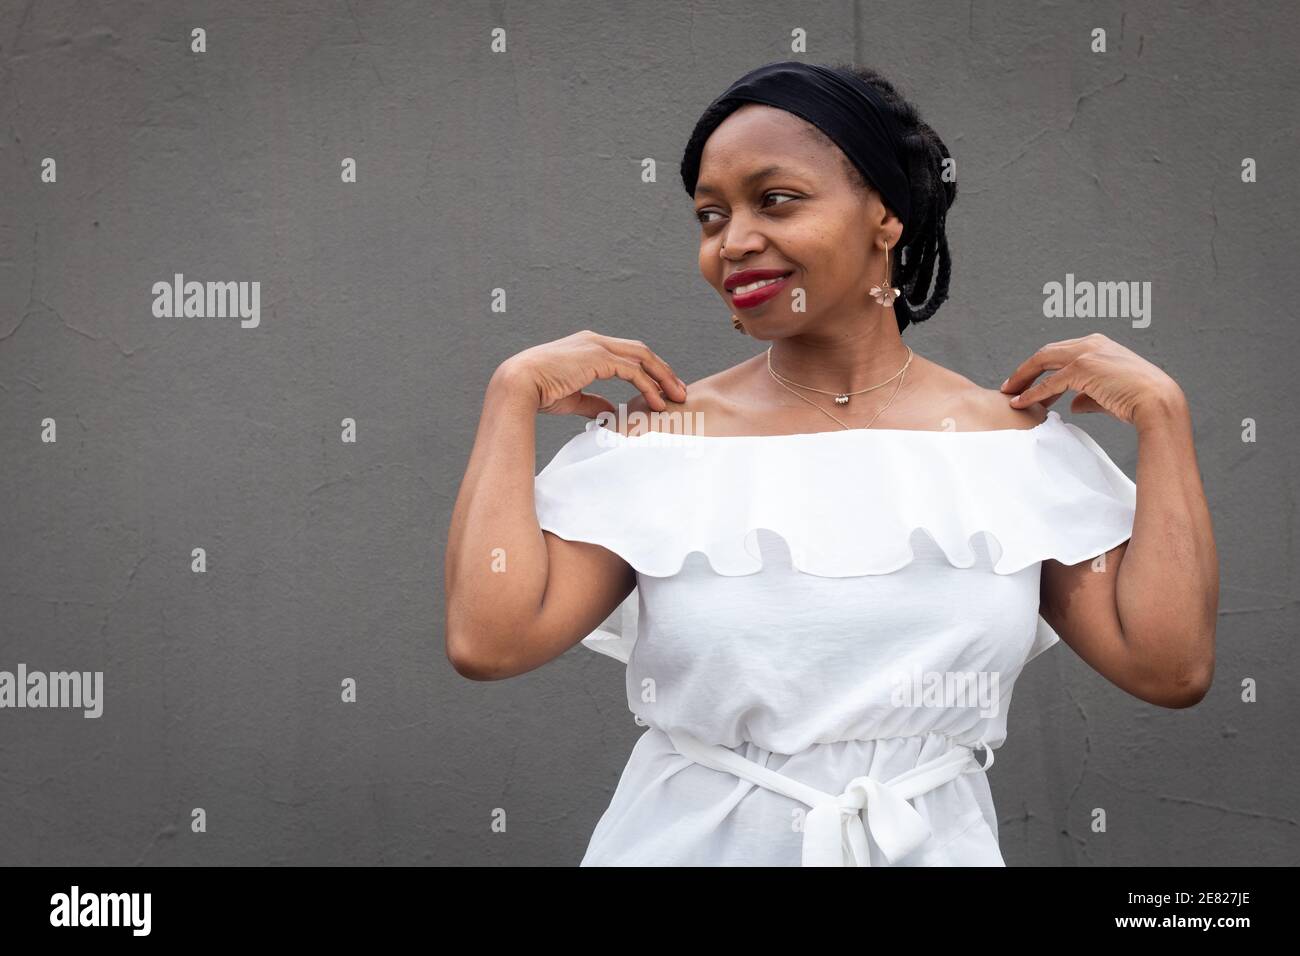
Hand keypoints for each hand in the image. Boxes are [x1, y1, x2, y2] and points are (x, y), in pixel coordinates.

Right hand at [495, 330, 687, 418]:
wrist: (518, 384)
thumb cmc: (538, 393)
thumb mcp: (572, 398)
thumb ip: (593, 402)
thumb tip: (609, 411)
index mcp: (588, 347)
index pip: (627, 354)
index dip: (648, 371)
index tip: (662, 390)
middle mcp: (595, 342)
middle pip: (641, 352)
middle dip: (663, 371)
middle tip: (679, 391)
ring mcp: (597, 347)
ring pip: (642, 358)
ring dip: (663, 378)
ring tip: (678, 397)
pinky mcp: (598, 358)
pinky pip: (633, 371)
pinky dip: (649, 386)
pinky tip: (658, 403)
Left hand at [1000, 333, 1183, 426]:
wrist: (1157, 402)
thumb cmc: (1137, 401)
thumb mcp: (1107, 395)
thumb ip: (1087, 397)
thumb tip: (1072, 406)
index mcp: (1098, 344)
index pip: (1060, 353)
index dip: (1041, 369)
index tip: (1027, 384)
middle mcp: (1091, 343)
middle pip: (1046, 353)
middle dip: (1026, 370)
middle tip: (1010, 386)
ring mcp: (1086, 353)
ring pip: (1043, 362)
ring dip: (1023, 378)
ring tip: (1009, 394)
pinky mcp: (1082, 368)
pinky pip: (1049, 383)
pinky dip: (1032, 394)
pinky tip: (1020, 404)